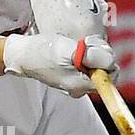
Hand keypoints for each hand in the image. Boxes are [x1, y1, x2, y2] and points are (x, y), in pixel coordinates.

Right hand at [2, 32, 116, 96]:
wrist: (23, 55)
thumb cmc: (43, 52)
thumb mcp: (68, 50)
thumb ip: (91, 56)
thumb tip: (110, 60)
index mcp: (81, 87)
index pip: (111, 76)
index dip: (105, 58)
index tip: (91, 48)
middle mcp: (81, 89)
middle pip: (105, 71)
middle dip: (98, 54)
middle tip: (82, 44)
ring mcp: (76, 83)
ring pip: (97, 67)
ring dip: (91, 52)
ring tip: (75, 46)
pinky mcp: (72, 76)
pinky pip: (87, 65)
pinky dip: (84, 54)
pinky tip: (73, 49)